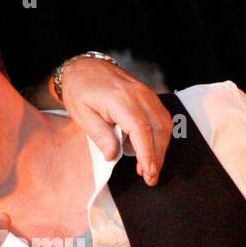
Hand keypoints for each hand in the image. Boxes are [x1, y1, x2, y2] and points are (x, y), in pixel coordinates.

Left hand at [59, 56, 171, 186]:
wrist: (85, 68)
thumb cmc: (81, 90)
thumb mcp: (82, 115)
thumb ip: (100, 136)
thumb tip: (113, 156)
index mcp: (120, 100)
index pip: (141, 129)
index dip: (147, 153)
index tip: (149, 171)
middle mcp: (139, 95)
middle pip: (158, 129)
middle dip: (157, 157)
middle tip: (150, 178)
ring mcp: (146, 94)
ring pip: (164, 124)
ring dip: (160, 149)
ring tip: (148, 169)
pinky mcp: (149, 96)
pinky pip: (161, 117)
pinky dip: (160, 137)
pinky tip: (149, 150)